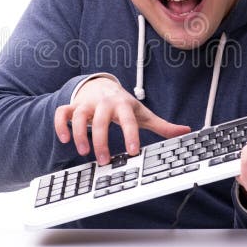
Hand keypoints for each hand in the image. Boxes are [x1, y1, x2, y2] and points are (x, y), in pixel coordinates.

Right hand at [54, 77, 190, 164]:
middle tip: (104, 160)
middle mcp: (104, 103)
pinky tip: (64, 140)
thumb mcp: (142, 113)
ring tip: (83, 152)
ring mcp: (87, 104)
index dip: (130, 134)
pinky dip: (61, 125)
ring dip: (79, 134)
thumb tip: (185, 130)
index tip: (132, 152)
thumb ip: (162, 124)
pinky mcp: (72, 106)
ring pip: (79, 115)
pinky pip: (62, 113)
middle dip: (101, 140)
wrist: (102, 86)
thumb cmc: (123, 104)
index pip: (128, 119)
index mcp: (123, 105)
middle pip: (101, 119)